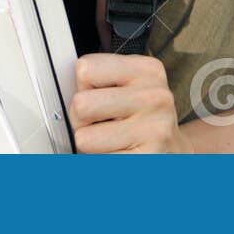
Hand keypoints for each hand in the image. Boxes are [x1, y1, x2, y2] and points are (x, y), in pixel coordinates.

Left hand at [69, 52, 192, 153]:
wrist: (176, 154)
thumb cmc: (142, 119)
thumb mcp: (130, 87)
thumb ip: (99, 81)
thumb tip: (58, 89)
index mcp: (147, 70)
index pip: (85, 69)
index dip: (83, 87)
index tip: (98, 96)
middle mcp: (155, 96)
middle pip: (80, 104)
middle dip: (81, 120)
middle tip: (100, 126)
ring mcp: (154, 129)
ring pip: (84, 139)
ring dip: (90, 146)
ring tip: (110, 143)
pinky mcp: (147, 160)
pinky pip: (97, 164)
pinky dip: (98, 164)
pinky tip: (117, 157)